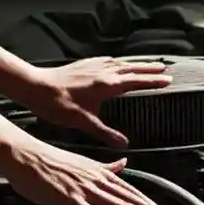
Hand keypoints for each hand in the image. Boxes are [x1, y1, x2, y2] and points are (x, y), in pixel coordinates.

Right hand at [3, 141, 178, 204]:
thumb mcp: (85, 163)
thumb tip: (124, 164)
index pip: (135, 193)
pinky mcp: (72, 201)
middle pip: (133, 203)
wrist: (26, 156)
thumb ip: (107, 167)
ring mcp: (87, 192)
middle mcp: (100, 183)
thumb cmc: (51, 161)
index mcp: (104, 175)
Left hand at [20, 57, 173, 147]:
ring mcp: (93, 66)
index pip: (136, 81)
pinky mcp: (84, 64)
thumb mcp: (83, 122)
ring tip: (148, 64)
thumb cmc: (58, 105)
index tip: (168, 80)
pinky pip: (108, 60)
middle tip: (165, 69)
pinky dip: (120, 61)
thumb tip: (124, 144)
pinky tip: (118, 63)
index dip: (153, 81)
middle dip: (150, 69)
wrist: (35, 87)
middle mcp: (103, 72)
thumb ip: (105, 132)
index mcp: (107, 85)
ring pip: (121, 62)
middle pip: (132, 68)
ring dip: (137, 64)